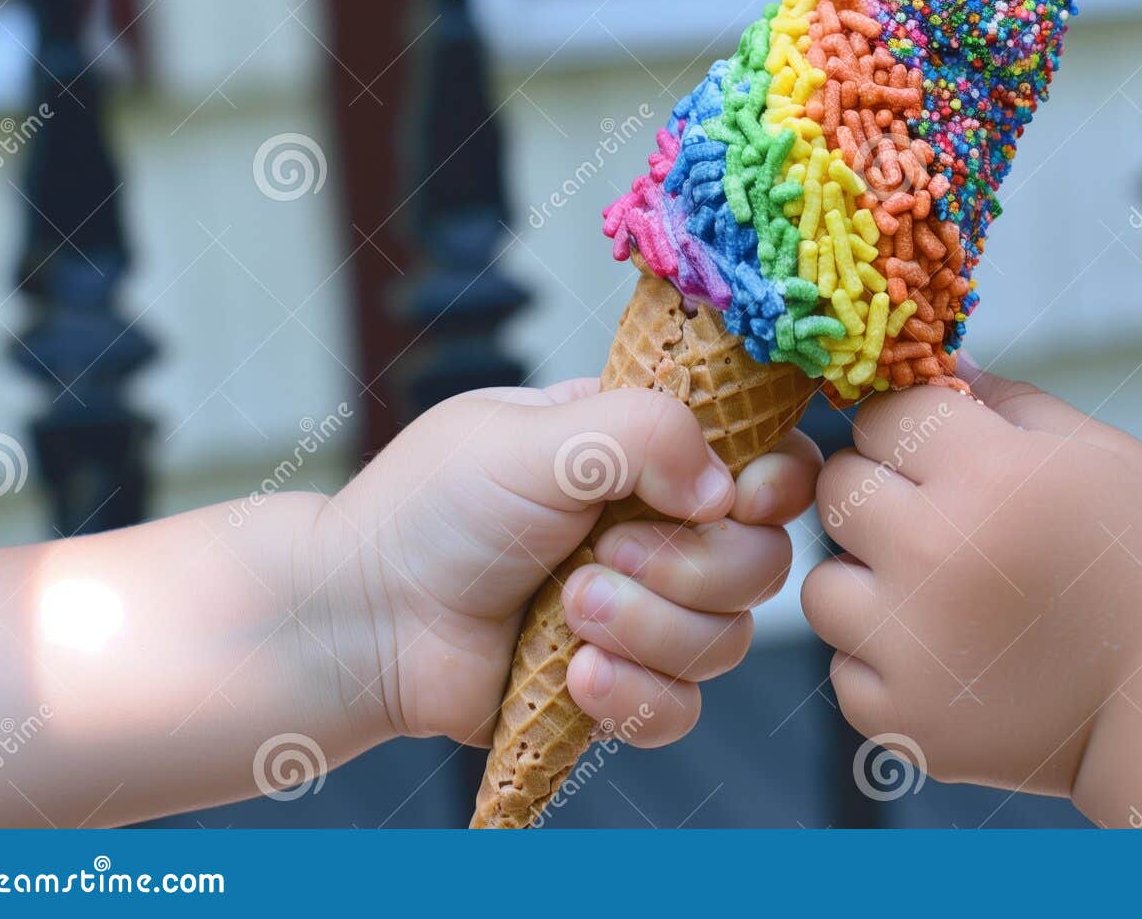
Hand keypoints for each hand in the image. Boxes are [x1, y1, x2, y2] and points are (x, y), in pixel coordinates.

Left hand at [313, 380, 821, 747]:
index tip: (740, 496)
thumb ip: (644, 433)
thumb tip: (725, 489)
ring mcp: (646, 611)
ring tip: (569, 613)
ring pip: (728, 639)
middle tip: (600, 557)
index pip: (768, 458)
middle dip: (688, 568)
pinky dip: (634, 695)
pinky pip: (682, 708)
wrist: (366, 619)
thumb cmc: (434, 510)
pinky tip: (574, 673)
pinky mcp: (621, 685)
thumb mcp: (534, 438)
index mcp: (647, 452)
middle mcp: (660, 528)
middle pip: (762, 559)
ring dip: (649, 629)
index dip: (775, 483)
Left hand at [801, 360, 1141, 795]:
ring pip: (824, 582)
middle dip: (879, 493)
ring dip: (868, 581)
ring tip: (940, 594)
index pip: (883, 415)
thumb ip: (1009, 402)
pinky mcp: (899, 720)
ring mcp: (909, 645)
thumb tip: (935, 363)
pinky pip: (844, 666)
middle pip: (838, 487)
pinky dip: (884, 661)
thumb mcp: (1104, 456)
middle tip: (939, 520)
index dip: (912, 428)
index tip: (945, 453)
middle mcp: (932, 554)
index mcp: (987, 475)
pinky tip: (951, 656)